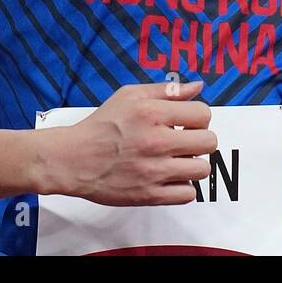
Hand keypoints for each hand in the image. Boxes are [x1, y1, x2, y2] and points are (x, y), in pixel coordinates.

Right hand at [46, 79, 217, 205]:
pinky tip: (170, 177)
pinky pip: (188, 194)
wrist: (72, 159)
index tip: (188, 122)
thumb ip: (166, 90)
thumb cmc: (100, 126)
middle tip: (185, 141)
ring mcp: (153, 171)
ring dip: (194, 164)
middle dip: (200, 139)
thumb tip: (197, 86)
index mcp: (152, 113)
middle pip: (209, 142)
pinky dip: (183, 186)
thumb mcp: (130, 96)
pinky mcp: (149, 195)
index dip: (199, 117)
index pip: (203, 114)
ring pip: (202, 169)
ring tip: (177, 160)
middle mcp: (155, 142)